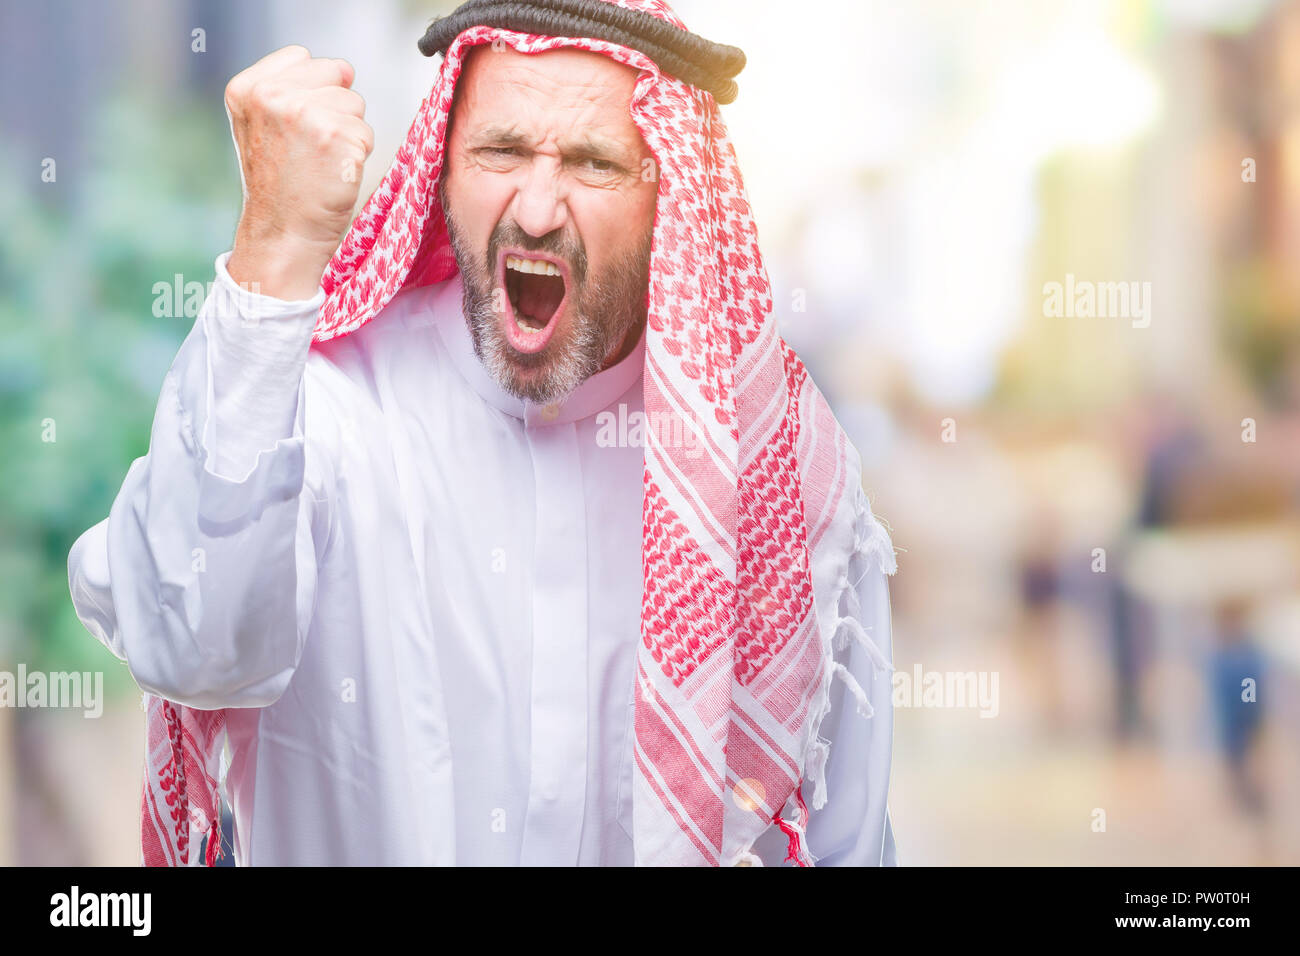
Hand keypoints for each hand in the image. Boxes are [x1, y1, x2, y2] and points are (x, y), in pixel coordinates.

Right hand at [224, 45, 373, 300]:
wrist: (282, 236)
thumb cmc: (279, 187)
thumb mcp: (261, 127)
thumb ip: (289, 90)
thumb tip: (344, 70)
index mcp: (248, 88)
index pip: (303, 57)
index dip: (312, 91)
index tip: (296, 129)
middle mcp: (272, 95)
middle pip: (336, 75)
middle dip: (334, 109)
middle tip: (311, 149)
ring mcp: (305, 113)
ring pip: (355, 104)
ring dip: (348, 134)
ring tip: (321, 163)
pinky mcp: (336, 135)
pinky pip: (366, 132)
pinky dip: (358, 156)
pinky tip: (333, 175)